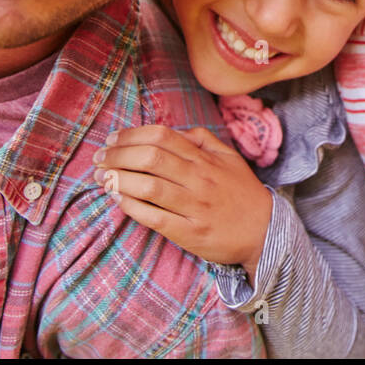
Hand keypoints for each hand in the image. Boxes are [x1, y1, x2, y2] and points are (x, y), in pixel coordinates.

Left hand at [92, 123, 273, 280]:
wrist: (264, 232)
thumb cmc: (242, 193)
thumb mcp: (230, 158)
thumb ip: (203, 140)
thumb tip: (174, 132)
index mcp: (205, 159)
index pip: (162, 137)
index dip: (131, 135)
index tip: (112, 139)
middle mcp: (199, 179)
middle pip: (150, 158)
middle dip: (117, 156)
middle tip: (99, 159)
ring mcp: (194, 207)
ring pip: (148, 187)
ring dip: (118, 180)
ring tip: (102, 178)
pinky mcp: (190, 233)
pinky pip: (154, 218)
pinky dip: (131, 207)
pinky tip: (118, 200)